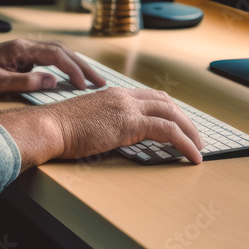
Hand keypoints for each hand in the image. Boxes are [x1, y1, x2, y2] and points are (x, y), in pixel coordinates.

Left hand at [0, 39, 105, 95]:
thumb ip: (26, 82)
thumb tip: (52, 82)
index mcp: (21, 48)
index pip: (56, 56)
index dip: (73, 70)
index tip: (85, 84)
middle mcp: (26, 46)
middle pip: (62, 51)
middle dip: (83, 66)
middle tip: (101, 81)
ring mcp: (25, 50)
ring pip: (58, 53)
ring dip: (76, 65)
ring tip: (92, 80)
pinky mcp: (24, 56)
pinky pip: (50, 59)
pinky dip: (64, 66)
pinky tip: (72, 77)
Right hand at [0, 87, 203, 169]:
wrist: (49, 128)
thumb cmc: (60, 130)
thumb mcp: (87, 121)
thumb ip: (104, 123)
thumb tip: (113, 136)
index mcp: (113, 93)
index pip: (150, 96)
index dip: (169, 109)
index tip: (179, 123)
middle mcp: (123, 96)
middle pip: (166, 102)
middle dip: (185, 119)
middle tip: (195, 137)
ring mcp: (127, 107)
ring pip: (172, 114)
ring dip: (190, 132)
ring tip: (198, 149)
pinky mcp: (129, 123)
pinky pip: (168, 130)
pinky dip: (184, 142)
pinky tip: (192, 155)